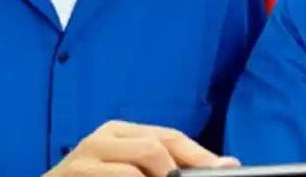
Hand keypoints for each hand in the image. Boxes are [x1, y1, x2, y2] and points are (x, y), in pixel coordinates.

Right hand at [46, 120, 237, 176]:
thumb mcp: (125, 172)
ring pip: (146, 157)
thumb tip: (219, 166)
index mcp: (120, 132)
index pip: (170, 136)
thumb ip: (160, 168)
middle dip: (184, 167)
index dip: (200, 154)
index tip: (228, 167)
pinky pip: (124, 175)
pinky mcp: (77, 170)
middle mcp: (105, 135)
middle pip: (160, 144)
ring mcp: (89, 151)